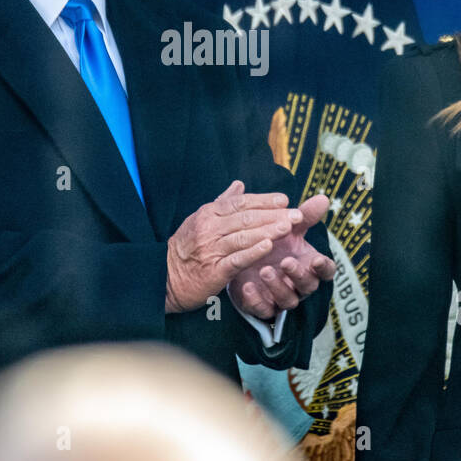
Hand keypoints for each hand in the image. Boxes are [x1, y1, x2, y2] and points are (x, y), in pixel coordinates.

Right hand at [165, 181, 300, 313]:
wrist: (163, 277)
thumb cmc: (186, 248)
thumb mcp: (200, 219)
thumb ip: (222, 202)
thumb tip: (240, 184)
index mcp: (208, 213)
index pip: (240, 203)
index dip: (263, 200)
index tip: (284, 200)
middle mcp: (210, 228)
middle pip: (246, 218)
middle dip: (274, 215)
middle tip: (296, 214)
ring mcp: (211, 249)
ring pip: (244, 236)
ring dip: (269, 230)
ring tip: (288, 226)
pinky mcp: (214, 270)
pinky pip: (237, 259)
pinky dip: (253, 251)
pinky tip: (268, 247)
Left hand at [229, 194, 335, 318]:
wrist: (242, 261)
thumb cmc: (272, 244)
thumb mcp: (286, 228)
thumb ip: (303, 216)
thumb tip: (323, 198)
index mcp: (308, 265)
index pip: (326, 270)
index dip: (325, 267)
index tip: (317, 259)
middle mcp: (299, 284)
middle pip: (308, 285)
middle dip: (298, 274)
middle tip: (285, 261)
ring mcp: (282, 297)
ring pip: (287, 299)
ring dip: (277, 285)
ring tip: (263, 269)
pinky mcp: (263, 307)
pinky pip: (263, 310)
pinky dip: (256, 299)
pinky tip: (246, 286)